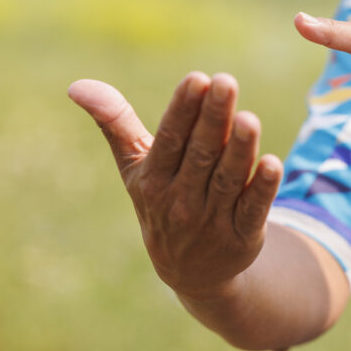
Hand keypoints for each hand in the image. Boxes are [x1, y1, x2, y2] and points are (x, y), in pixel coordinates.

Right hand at [68, 72, 282, 300]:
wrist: (190, 271)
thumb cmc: (161, 202)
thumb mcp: (135, 168)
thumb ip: (116, 124)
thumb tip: (77, 85)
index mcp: (154, 179)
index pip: (170, 139)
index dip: (184, 109)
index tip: (197, 79)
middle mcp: (181, 199)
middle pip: (201, 153)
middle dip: (213, 118)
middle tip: (226, 82)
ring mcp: (213, 220)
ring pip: (227, 179)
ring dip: (239, 149)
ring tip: (249, 119)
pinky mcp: (243, 235)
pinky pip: (253, 209)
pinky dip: (262, 188)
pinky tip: (272, 164)